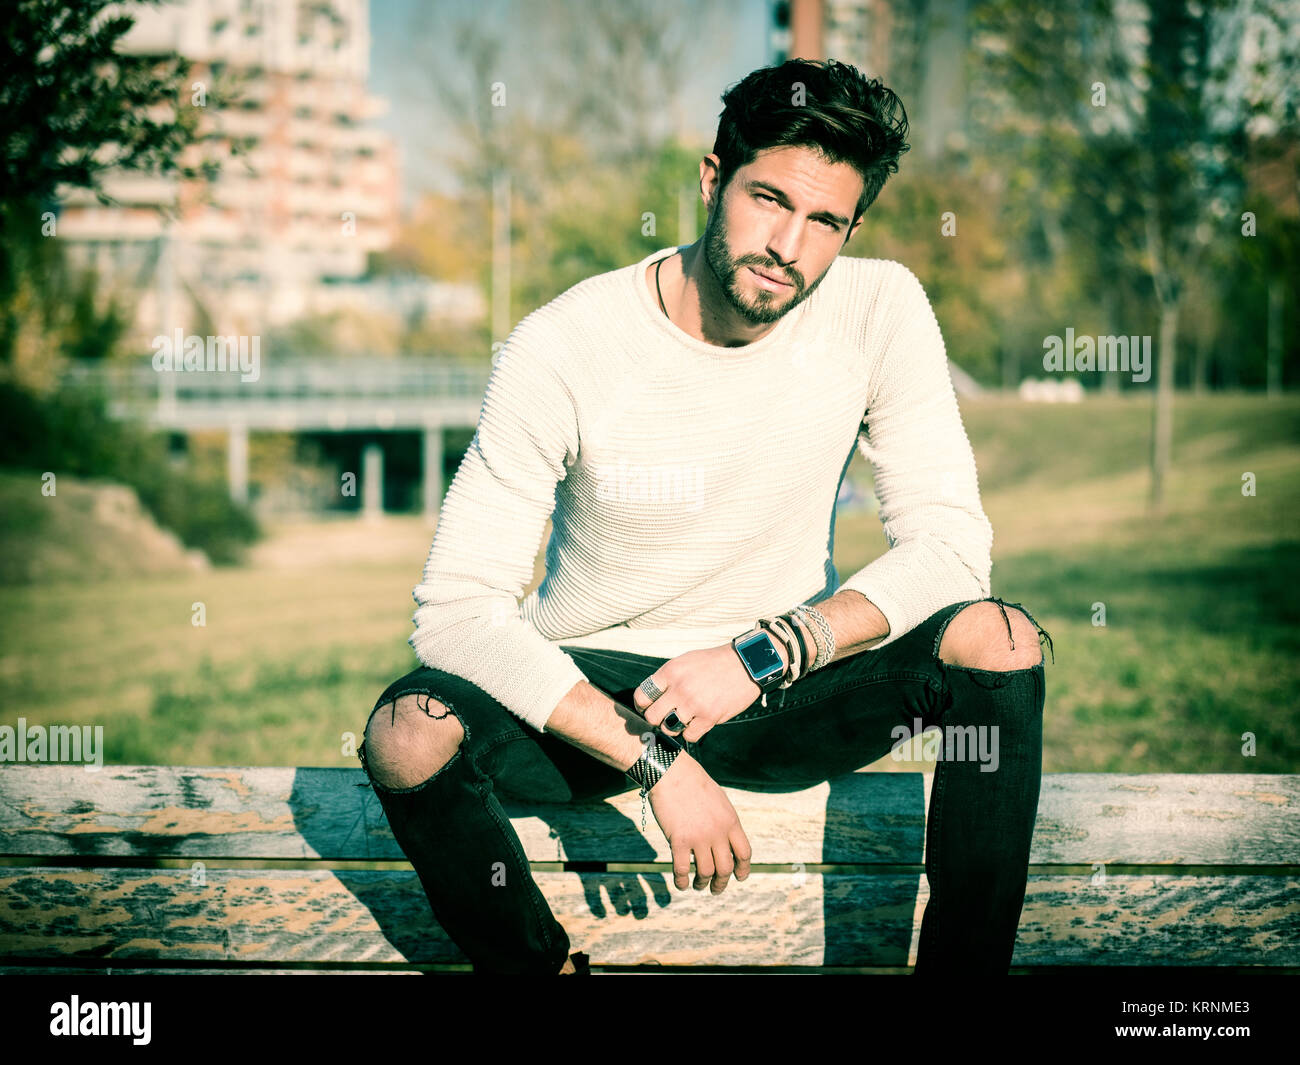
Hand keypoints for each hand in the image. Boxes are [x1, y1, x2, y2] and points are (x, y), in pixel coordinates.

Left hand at [633, 641, 786, 742]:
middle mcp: (679, 688)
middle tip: (664, 717)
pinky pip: (689, 735)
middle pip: (651, 717)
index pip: (641, 696)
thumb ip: (667, 678)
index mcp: (670, 671)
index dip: (642, 706)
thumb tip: (650, 699)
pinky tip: (698, 722)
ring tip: (683, 719)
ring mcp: (693, 704)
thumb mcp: (685, 661)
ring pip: (669, 728)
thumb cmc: (713, 663)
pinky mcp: (709, 717)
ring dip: (674, 726)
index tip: (648, 708)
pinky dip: (691, 732)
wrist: (746, 664)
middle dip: (656, 719)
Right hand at [646, 750, 751, 892]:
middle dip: (721, 883)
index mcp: (731, 822)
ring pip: (705, 872)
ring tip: (698, 885)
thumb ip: (725, 821)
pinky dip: (682, 881)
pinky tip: (681, 883)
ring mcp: (698, 837)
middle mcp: (718, 832)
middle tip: (716, 889)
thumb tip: (727, 840)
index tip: (738, 877)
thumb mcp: (719, 801)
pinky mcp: (678, 840)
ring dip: (702, 883)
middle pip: (725, 868)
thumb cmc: (693, 784)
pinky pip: (682, 869)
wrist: (672, 772)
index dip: (743, 869)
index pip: (744, 853)